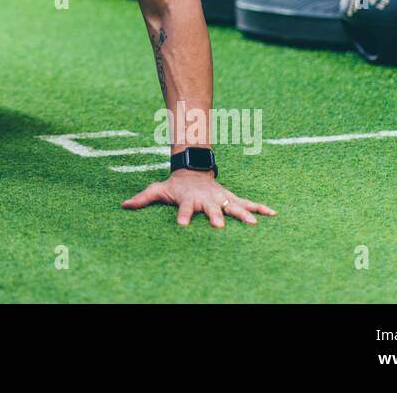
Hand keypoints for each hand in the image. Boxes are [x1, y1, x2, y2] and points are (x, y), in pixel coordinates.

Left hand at [122, 170, 276, 226]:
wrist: (192, 171)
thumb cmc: (174, 185)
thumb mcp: (157, 189)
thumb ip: (143, 198)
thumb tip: (123, 205)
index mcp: (189, 199)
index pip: (184, 208)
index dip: (182, 216)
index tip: (181, 225)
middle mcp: (206, 199)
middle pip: (211, 208)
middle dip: (215, 216)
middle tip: (218, 225)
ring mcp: (220, 198)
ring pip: (233, 206)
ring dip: (242, 214)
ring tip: (253, 223)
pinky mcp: (230, 198)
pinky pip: (247, 203)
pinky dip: (260, 207)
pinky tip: (273, 213)